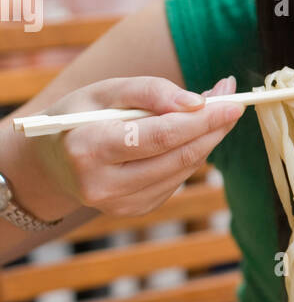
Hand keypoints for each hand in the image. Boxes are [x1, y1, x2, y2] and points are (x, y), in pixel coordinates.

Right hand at [28, 74, 244, 218]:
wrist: (52, 160)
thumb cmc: (80, 117)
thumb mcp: (104, 91)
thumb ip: (150, 91)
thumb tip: (198, 103)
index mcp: (87, 149)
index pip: (160, 136)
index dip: (202, 120)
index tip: (232, 101)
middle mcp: (102, 185)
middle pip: (177, 157)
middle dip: (212, 129)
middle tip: (233, 103)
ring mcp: (118, 204)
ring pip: (182, 170)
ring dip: (206, 140)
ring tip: (214, 112)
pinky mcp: (134, 210)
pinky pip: (175, 180)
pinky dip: (189, 156)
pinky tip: (187, 137)